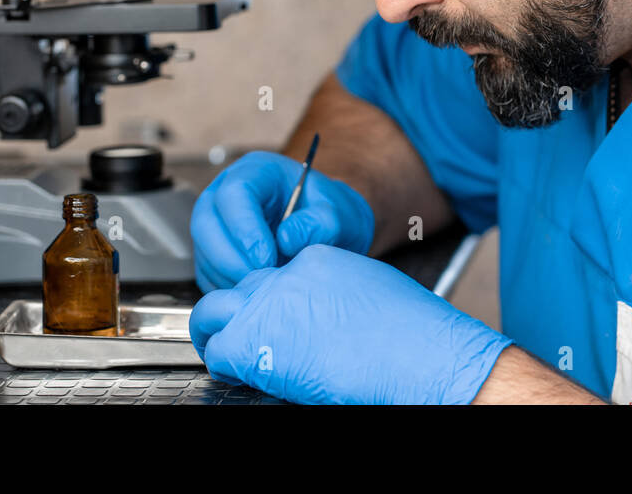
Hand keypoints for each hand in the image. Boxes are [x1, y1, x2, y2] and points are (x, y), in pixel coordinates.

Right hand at [190, 150, 373, 291]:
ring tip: (262, 289)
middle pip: (206, 221)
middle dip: (230, 257)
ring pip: (203, 250)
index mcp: (256, 171)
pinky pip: (206, 272)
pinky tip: (253, 294)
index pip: (235, 193)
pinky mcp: (212, 251)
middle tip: (260, 281)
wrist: (324, 234)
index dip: (244, 228)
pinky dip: (226, 286)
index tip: (266, 259)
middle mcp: (226, 192)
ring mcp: (215, 222)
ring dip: (228, 275)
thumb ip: (320, 223)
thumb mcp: (336, 215)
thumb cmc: (327, 217)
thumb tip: (286, 239)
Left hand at [190, 244, 512, 403]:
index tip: (277, 320)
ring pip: (212, 310)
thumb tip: (320, 317)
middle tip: (238, 334)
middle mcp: (286, 275)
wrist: (419, 353)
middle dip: (233, 310)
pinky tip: (239, 374)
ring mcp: (267, 304)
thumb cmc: (410, 333)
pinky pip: (219, 350)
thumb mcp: (369, 290)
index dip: (272, 301)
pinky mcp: (255, 339)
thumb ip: (335, 294)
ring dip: (217, 332)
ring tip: (228, 353)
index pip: (274, 274)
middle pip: (238, 285)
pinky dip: (222, 363)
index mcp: (315, 259)